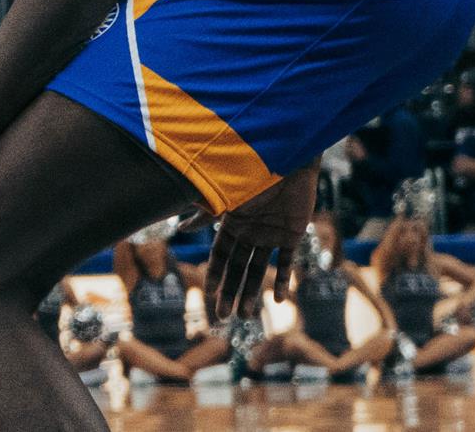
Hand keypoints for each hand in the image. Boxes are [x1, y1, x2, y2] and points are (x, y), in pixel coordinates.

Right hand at [205, 163, 315, 320]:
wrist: (289, 156)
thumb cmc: (255, 171)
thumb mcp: (228, 195)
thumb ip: (207, 212)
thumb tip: (181, 226)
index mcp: (233, 223)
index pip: (220, 255)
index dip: (215, 275)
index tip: (209, 296)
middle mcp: (250, 232)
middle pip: (237, 268)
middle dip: (230, 292)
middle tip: (224, 317)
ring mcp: (272, 235)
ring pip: (260, 270)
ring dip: (252, 292)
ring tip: (246, 316)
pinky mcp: (293, 234)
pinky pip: (288, 261)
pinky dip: (283, 279)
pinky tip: (278, 299)